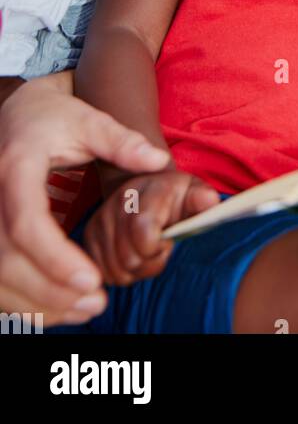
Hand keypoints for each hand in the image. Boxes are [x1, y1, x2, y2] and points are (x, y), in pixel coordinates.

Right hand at [0, 79, 170, 324]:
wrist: (15, 115)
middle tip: (97, 302)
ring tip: (87, 309)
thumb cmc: (53, 118)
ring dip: (39, 304)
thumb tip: (156, 160)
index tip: (92, 277)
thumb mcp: (87, 120)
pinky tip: (61, 308)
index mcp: (15, 168)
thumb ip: (120, 141)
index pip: (25, 222)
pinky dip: (24, 302)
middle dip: (52, 290)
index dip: (55, 257)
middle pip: (8, 260)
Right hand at [84, 169, 219, 286]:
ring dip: (137, 271)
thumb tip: (210, 201)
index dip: (158, 249)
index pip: (143, 236)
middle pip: (130, 260)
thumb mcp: (192, 190)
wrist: (143, 187)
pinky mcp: (88, 240)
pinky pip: (105, 275)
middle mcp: (114, 206)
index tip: (167, 241)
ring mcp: (98, 224)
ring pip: (117, 272)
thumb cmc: (173, 194)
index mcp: (142, 193)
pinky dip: (122, 273)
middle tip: (159, 249)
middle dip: (150, 262)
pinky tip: (133, 256)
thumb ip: (202, 198)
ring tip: (147, 252)